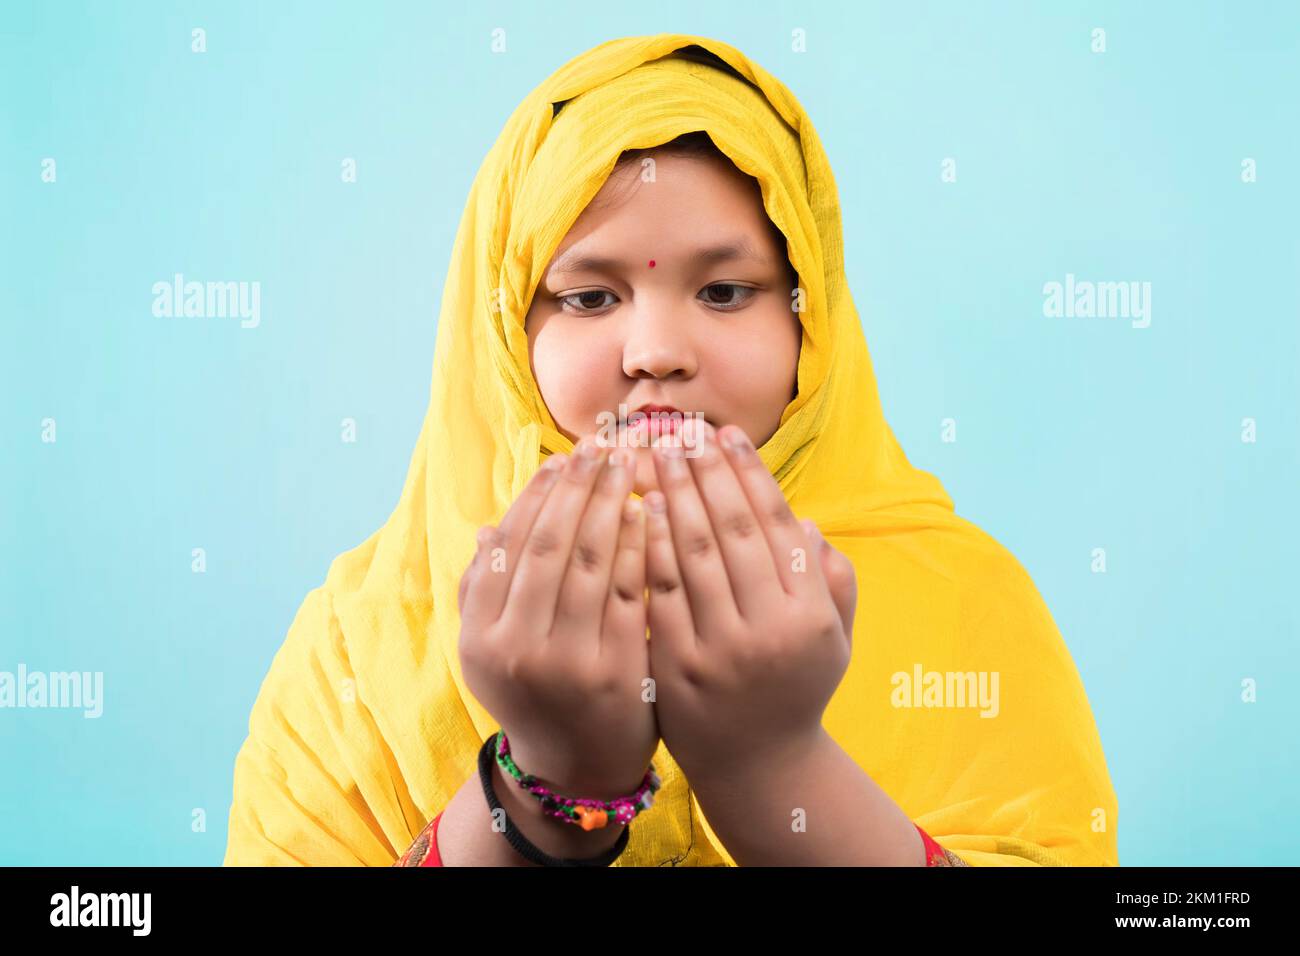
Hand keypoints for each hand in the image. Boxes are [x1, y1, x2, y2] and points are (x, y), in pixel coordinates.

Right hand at [457, 437, 657, 798]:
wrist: (576, 767)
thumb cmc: (536, 691)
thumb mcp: (492, 649)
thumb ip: (485, 591)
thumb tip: (488, 526)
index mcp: (480, 636)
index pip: (511, 544)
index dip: (539, 494)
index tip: (566, 455)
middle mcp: (516, 649)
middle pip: (551, 544)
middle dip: (580, 486)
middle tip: (605, 445)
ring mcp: (566, 663)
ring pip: (591, 562)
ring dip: (612, 504)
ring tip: (631, 466)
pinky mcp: (616, 673)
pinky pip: (629, 592)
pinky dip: (640, 546)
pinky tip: (654, 512)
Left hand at [642, 419, 856, 781]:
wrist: (758, 763)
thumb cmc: (797, 685)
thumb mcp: (835, 636)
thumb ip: (832, 577)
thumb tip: (801, 519)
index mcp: (812, 614)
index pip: (776, 525)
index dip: (749, 473)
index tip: (724, 435)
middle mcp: (770, 630)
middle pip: (732, 530)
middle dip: (704, 472)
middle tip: (682, 432)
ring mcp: (719, 652)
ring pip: (692, 555)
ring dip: (672, 497)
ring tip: (655, 456)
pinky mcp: (674, 668)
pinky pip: (657, 593)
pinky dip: (646, 545)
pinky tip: (638, 510)